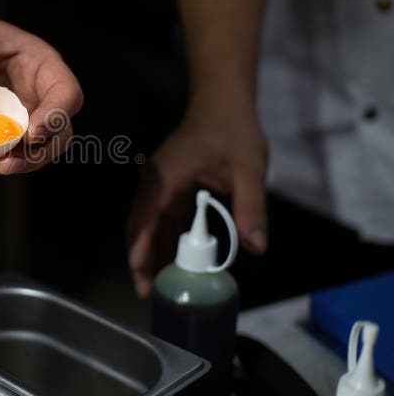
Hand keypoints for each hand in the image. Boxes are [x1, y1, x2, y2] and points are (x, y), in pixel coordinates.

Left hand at [0, 5, 83, 180]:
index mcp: (38, 65)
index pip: (65, 93)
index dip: (56, 115)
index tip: (32, 132)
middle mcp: (33, 98)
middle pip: (57, 135)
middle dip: (35, 155)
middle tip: (7, 164)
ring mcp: (13, 123)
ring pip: (26, 155)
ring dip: (2, 167)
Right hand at [126, 94, 267, 296]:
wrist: (222, 102)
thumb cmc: (232, 130)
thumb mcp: (249, 168)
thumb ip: (251, 207)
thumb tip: (257, 248)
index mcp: (165, 177)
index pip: (146, 218)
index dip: (142, 248)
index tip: (141, 275)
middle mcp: (154, 182)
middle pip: (138, 226)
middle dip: (140, 259)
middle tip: (147, 293)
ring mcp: (158, 185)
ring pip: (147, 225)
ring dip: (150, 253)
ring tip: (158, 286)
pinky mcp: (167, 187)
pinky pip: (160, 219)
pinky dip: (163, 241)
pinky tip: (171, 262)